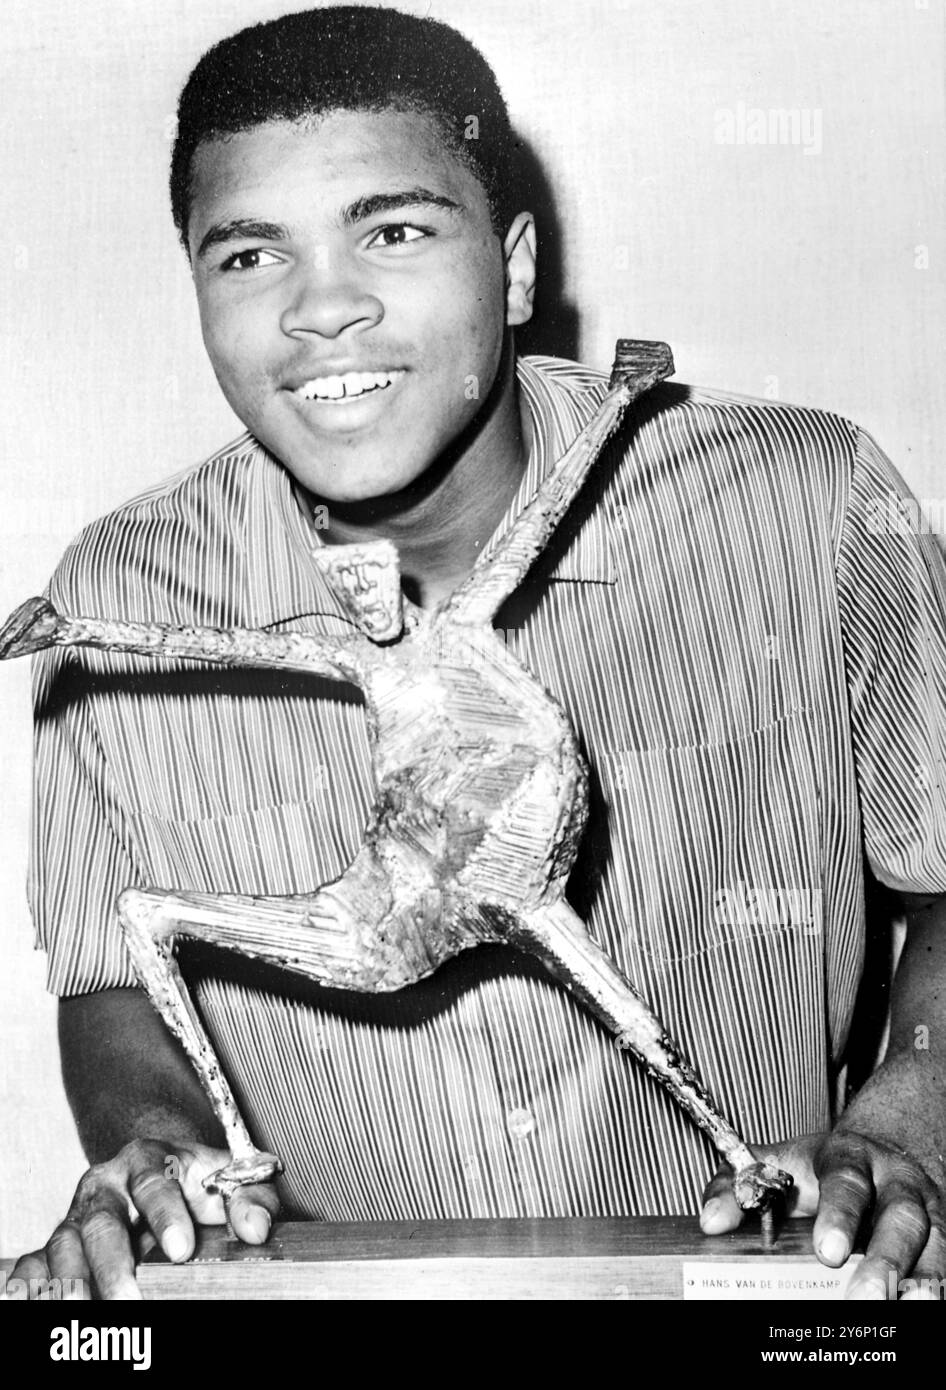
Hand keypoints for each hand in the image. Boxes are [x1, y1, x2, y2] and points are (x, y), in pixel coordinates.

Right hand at [9, 1137, 278, 1300]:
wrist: (160, 1171)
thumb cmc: (198, 1182)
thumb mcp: (229, 1180)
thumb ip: (251, 1198)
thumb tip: (257, 1229)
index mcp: (148, 1161)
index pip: (153, 1183)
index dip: (166, 1214)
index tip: (182, 1248)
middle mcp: (105, 1186)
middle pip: (102, 1222)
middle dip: (114, 1263)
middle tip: (130, 1297)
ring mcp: (77, 1216)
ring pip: (64, 1246)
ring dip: (71, 1281)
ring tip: (83, 1311)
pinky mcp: (58, 1245)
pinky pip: (34, 1265)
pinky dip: (33, 1287)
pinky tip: (42, 1306)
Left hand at [700, 1130, 945, 1299]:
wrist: (874, 1154)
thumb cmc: (815, 1168)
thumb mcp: (774, 1165)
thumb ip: (739, 1188)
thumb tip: (711, 1221)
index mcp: (847, 1156)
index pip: (846, 1180)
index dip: (840, 1215)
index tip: (827, 1252)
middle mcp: (893, 1180)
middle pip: (900, 1215)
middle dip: (886, 1258)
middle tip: (866, 1297)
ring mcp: (923, 1209)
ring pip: (933, 1242)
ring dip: (921, 1280)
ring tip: (908, 1311)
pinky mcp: (939, 1238)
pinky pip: (943, 1262)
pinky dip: (935, 1285)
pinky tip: (920, 1308)